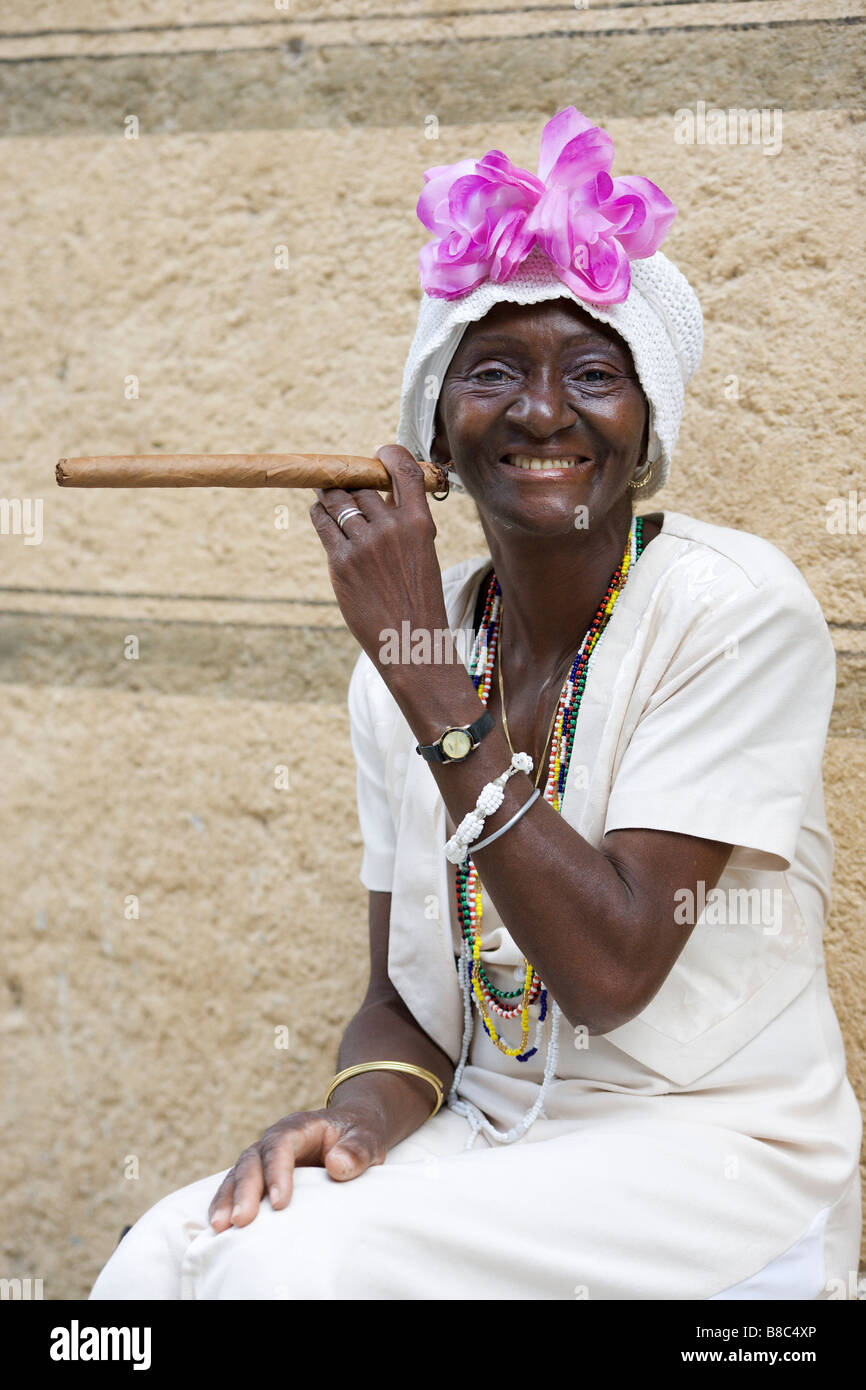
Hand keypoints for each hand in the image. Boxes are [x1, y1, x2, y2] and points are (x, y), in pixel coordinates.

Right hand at [207, 1103, 386, 1230]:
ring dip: (227, 1199)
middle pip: (253, 1160)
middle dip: (245, 1190)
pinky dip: (226, 1204)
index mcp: (300, 1127)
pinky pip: (237, 1188)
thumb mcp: (368, 1136)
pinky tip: (218, 1228)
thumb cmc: (359, 1134)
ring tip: (219, 1228)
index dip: (277, 1171)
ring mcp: (264, 1158)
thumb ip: (357, 1148)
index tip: (280, 1203)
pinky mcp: (260, 1177)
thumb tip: (337, 1164)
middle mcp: (276, 1140)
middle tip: (241, 1220)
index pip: (282, 1144)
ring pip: (238, 1174)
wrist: (351, 1129)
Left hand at [309, 444, 450, 680]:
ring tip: (327, 495)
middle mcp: (392, 528)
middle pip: (362, 485)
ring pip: (338, 500)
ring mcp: (365, 545)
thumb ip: (404, 522)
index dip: (386, 455)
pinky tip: (320, 514)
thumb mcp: (422, 553)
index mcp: (420, 523)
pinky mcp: (341, 563)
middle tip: (343, 483)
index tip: (377, 457)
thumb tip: (378, 492)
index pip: (403, 469)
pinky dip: (319, 514)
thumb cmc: (418, 599)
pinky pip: (323, 523)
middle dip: (351, 482)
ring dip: (329, 495)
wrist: (410, 642)